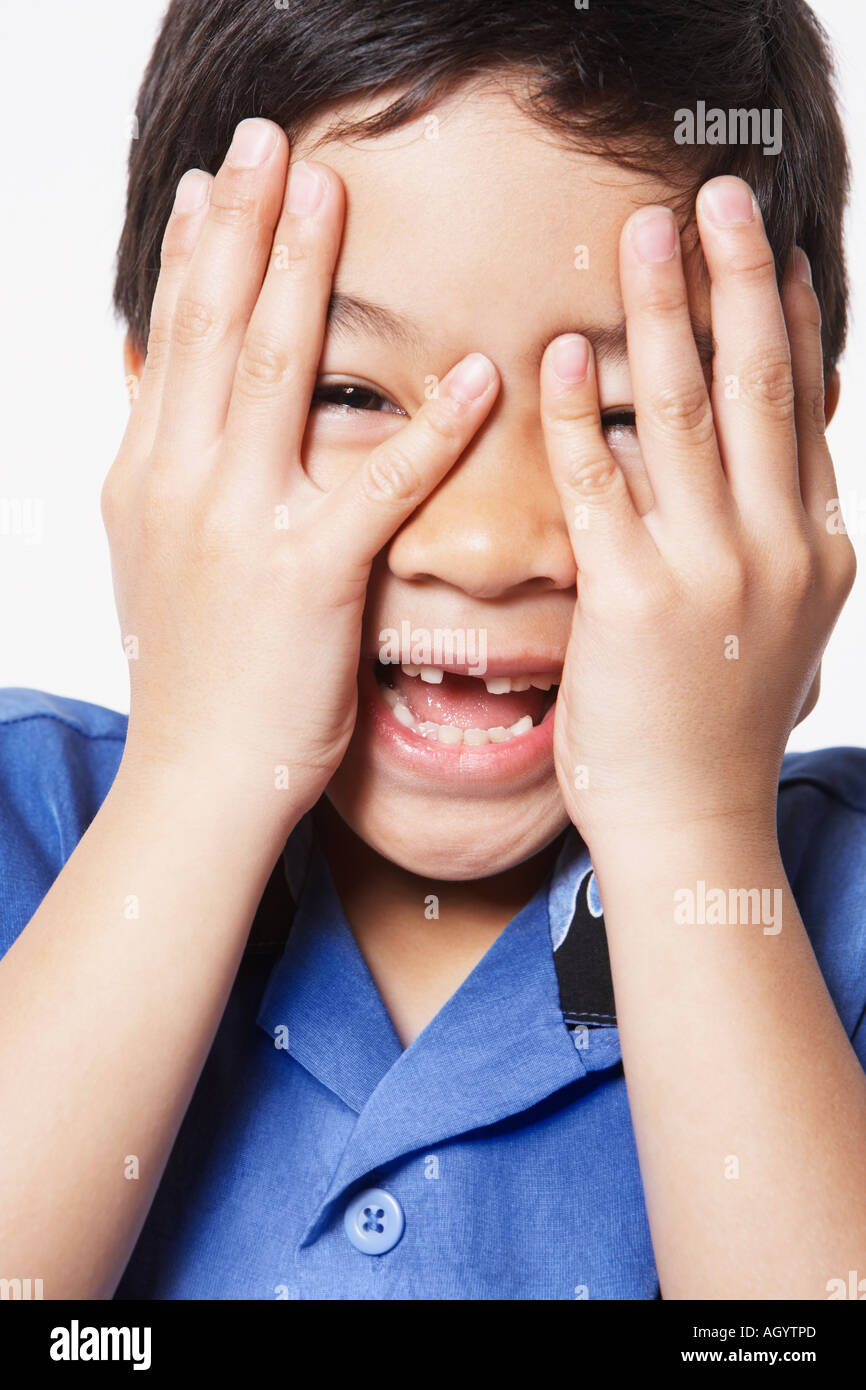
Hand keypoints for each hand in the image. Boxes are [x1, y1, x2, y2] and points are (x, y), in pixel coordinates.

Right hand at [102, 118, 497, 823]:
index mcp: (150, 476)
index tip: (214, 181)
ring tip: (331, 196)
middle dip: (241, 226)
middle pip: (213, 330)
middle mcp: (183, 484)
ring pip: (273, 376)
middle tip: (268, 145)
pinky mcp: (308, 577)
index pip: (172, 340)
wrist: (199, 777)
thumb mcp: (157, 559)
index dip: (192, 252)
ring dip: (302, 276)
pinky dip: (428, 425)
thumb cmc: (195, 674)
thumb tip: (168, 391)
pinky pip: (378, 484)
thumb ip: (170, 471)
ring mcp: (241, 526)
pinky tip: (475, 374)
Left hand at [540, 175, 855, 845]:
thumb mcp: (773, 627)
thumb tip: (755, 475)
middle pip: (761, 385)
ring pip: (690, 414)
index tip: (774, 248)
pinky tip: (565, 356)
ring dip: (665, 314)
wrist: (692, 826)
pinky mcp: (636, 601)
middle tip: (718, 194)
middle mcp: (779, 546)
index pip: (806, 408)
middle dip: (738, 281)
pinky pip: (605, 486)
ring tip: (646, 233)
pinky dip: (584, 417)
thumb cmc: (714, 730)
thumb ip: (767, 543)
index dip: (790, 317)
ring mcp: (714, 572)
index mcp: (817, 546)